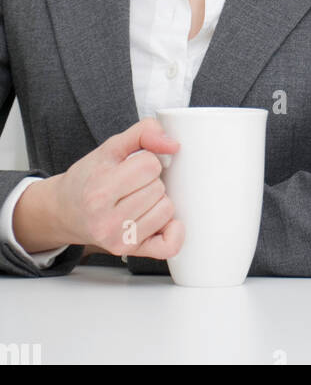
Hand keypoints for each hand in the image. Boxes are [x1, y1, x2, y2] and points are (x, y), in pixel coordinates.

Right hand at [52, 118, 184, 260]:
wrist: (63, 211)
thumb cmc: (87, 179)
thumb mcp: (110, 147)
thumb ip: (143, 132)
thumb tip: (172, 144)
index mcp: (100, 190)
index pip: (150, 165)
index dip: (146, 160)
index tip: (132, 165)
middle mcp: (107, 220)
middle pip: (158, 188)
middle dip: (150, 180)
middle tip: (132, 184)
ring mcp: (118, 240)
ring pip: (166, 210)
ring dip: (158, 200)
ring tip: (138, 198)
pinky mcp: (129, 251)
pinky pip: (168, 246)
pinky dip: (172, 231)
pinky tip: (159, 219)